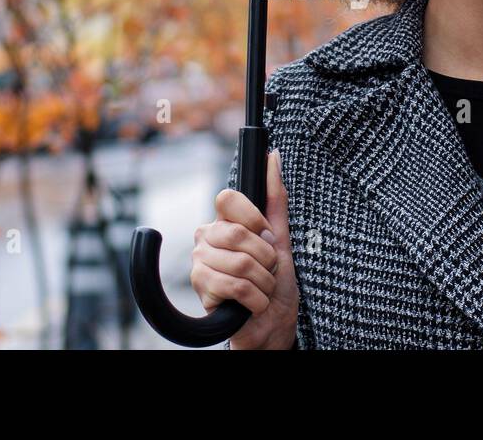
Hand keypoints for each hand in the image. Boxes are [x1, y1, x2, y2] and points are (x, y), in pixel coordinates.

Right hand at [191, 150, 298, 348]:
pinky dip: (257, 299)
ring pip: (240, 262)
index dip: (254, 219)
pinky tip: (253, 304)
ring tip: (262, 289)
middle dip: (266, 257)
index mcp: (224, 223)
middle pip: (237, 233)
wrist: (272, 326)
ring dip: (265, 282)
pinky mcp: (201, 289)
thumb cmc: (275, 284)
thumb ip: (276, 199)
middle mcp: (206, 239)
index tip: (268, 238)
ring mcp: (200, 264)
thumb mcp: (281, 239)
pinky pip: (236, 285)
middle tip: (268, 270)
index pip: (228, 198)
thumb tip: (273, 156)